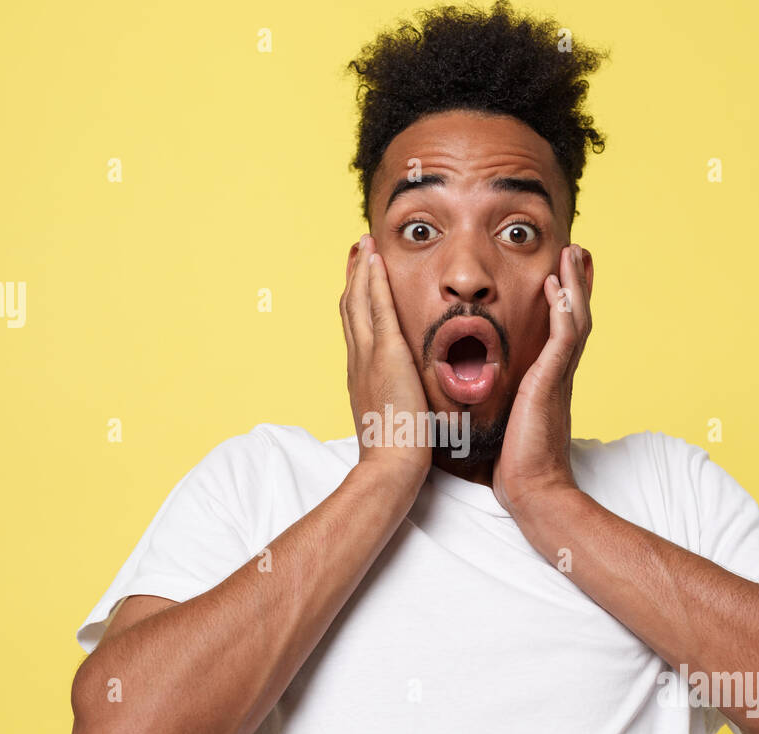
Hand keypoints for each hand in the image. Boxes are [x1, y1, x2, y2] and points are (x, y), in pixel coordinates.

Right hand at [340, 234, 430, 485]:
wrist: (391, 464)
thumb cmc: (397, 451)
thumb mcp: (396, 417)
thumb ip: (399, 400)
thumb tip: (409, 396)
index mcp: (361, 374)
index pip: (356, 328)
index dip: (356, 299)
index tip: (359, 277)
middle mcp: (358, 360)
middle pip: (350, 307)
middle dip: (353, 276)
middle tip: (357, 249)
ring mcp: (368, 356)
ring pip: (358, 302)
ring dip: (362, 269)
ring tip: (364, 243)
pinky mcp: (386, 355)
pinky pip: (377, 309)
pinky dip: (374, 281)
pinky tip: (376, 260)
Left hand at [492, 242, 592, 515]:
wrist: (532, 491)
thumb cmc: (516, 464)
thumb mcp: (507, 421)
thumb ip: (503, 401)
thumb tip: (480, 392)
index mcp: (548, 381)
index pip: (560, 331)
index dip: (563, 302)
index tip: (559, 273)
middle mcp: (558, 374)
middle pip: (575, 316)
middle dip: (576, 282)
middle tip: (576, 249)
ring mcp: (559, 376)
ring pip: (575, 318)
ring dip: (574, 283)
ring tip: (572, 252)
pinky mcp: (552, 383)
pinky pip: (564, 336)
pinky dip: (563, 307)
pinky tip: (555, 284)